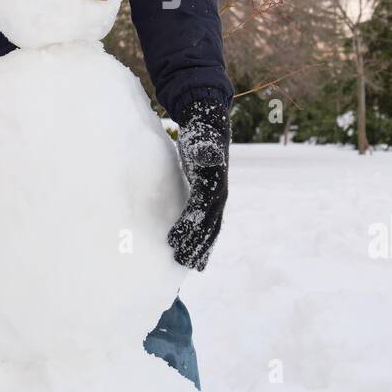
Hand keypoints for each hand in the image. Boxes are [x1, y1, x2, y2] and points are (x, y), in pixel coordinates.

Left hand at [168, 97, 229, 270]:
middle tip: (179, 261)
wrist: (210, 126)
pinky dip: (204, 241)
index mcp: (215, 184)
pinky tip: (197, 256)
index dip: (187, 227)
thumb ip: (205, 148)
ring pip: (211, 229)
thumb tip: (209, 155)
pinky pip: (209, 224)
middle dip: (196, 245)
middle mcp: (219, 195)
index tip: (172, 241)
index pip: (200, 211)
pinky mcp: (210, 199)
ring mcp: (217, 199)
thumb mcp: (201, 138)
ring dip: (200, 247)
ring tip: (189, 265)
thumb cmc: (201, 133)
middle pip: (209, 226)